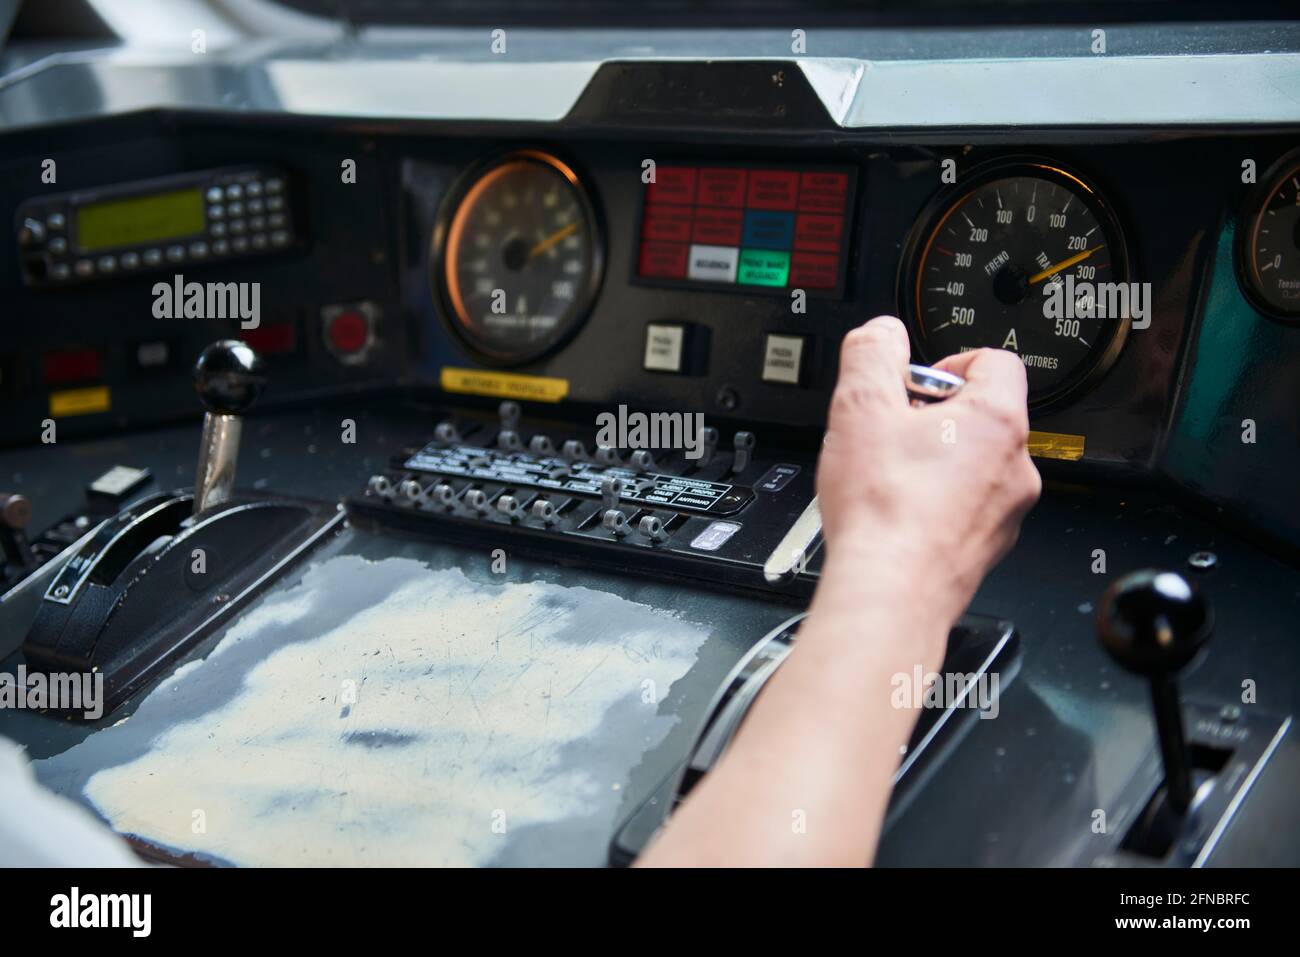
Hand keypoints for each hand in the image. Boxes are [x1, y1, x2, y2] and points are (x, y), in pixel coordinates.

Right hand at [815, 315, 1040, 629]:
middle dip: (932, 415)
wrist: (890, 592)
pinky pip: (965, 507)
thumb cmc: (884, 510)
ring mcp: (1005, 512)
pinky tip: (895, 512)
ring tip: (887, 474)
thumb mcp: (860, 406)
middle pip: (980, 415)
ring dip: (934, 460)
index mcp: (997, 421)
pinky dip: (934, 502)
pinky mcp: (985, 547)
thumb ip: (872, 353)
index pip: (995, 361)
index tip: (915, 381)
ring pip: (973, 464)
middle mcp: (1015, 466)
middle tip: (889, 429)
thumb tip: (881, 333)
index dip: (949, 361)